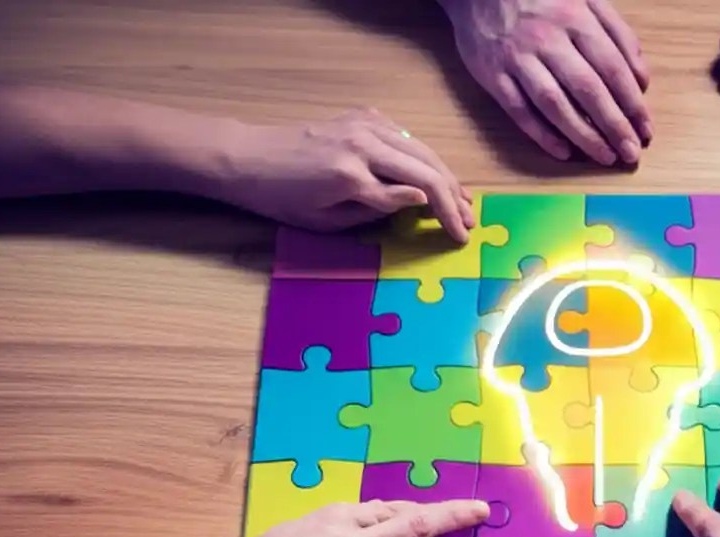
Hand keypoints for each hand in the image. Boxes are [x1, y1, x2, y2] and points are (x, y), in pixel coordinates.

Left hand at [216, 108, 474, 237]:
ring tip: (464, 201)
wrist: (248, 157)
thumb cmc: (282, 198)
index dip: (442, 216)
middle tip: (471, 221)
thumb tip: (419, 199)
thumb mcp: (327, 219)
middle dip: (453, 197)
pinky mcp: (363, 117)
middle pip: (427, 167)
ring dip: (446, 176)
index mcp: (353, 173)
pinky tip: (435, 176)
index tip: (458, 237)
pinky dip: (425, 157)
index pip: (415, 194)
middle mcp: (364, 142)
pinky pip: (405, 137)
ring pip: (421, 149)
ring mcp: (365, 124)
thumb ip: (376, 208)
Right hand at [439, 0, 650, 165]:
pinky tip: (563, 152)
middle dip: (613, 126)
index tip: (645, 129)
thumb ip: (619, 34)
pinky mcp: (492, 75)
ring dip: (583, 135)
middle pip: (588, 90)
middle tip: (630, 152)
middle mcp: (548, 40)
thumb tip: (641, 79)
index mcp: (575, 18)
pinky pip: (519, 110)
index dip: (632, 103)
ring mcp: (518, 58)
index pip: (612, 68)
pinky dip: (541, 134)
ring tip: (604, 156)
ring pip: (555, 104)